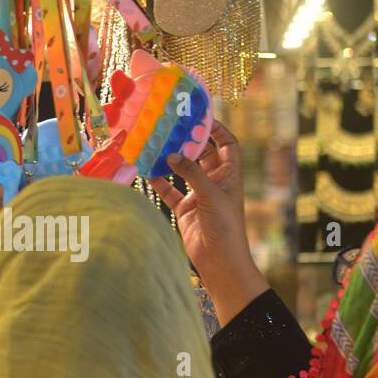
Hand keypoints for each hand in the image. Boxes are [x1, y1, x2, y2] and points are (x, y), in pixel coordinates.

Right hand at [147, 121, 268, 325]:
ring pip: (183, 171)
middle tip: (170, 127)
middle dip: (187, 141)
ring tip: (155, 145)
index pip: (227, 143)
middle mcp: (215, 181)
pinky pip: (170, 191)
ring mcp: (199, 195)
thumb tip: (171, 154)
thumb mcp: (211, 194)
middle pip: (202, 153)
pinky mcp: (185, 209)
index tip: (199, 116)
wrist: (220, 261)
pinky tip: (147, 172)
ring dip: (171, 160)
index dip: (216, 129)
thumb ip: (191, 173)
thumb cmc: (225, 226)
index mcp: (230, 174)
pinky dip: (160, 183)